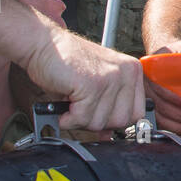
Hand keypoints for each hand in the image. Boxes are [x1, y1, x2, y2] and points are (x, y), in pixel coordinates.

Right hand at [0, 0, 143, 131]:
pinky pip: (82, 118)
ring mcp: (110, 78)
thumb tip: (109, 136)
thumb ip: (107, 109)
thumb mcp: (95, 87)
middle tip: (79, 110)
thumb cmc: (67, 65)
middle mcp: (126, 72)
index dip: (115, 121)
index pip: (137, 113)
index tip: (98, 116)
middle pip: (121, 122)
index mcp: (132, 71)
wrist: (43, 44)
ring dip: (79, 120)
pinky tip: (62, 107)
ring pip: (101, 123)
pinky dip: (68, 119)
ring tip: (70, 103)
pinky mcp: (92, 84)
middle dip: (96, 122)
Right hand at [145, 40, 180, 136]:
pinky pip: (166, 126)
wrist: (170, 57)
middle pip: (160, 107)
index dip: (173, 97)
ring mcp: (151, 101)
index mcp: (150, 71)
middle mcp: (147, 88)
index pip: (158, 88)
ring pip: (162, 120)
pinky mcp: (157, 112)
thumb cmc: (178, 54)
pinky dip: (180, 130)